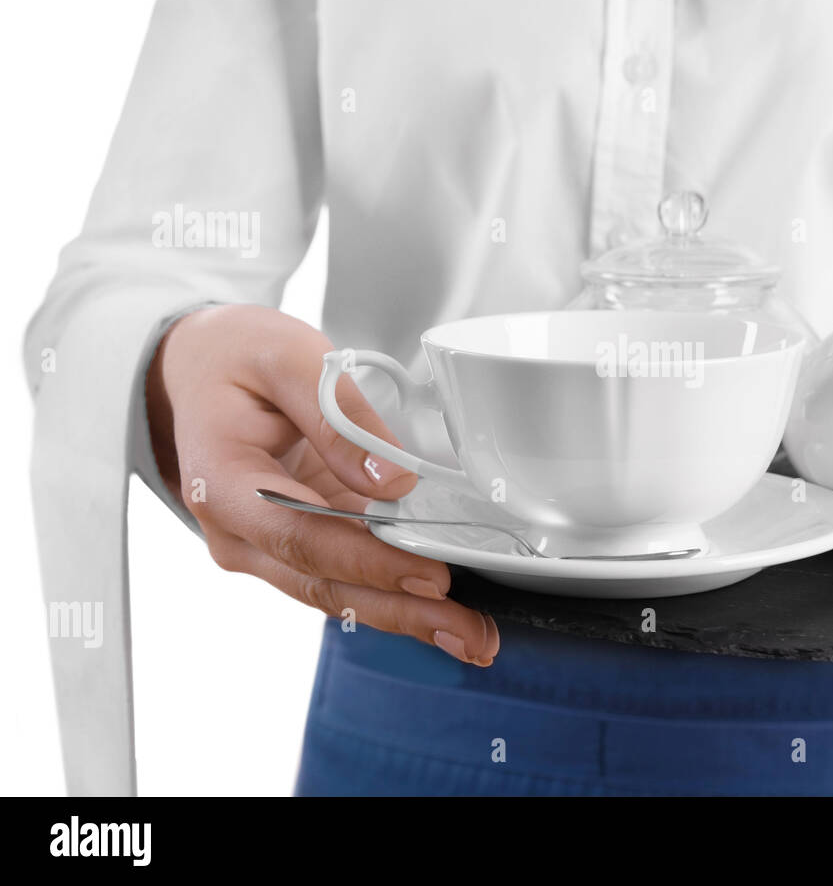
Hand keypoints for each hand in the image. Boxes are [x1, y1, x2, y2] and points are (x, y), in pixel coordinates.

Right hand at [145, 304, 498, 664]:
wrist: (200, 370)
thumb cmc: (237, 358)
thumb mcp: (287, 356)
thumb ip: (338, 415)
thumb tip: (393, 483)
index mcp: (223, 481)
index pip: (299, 537)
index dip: (368, 563)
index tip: (430, 576)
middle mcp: (238, 530)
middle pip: (323, 585)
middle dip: (401, 612)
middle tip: (469, 633)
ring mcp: (265, 546)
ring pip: (337, 595)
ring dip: (405, 618)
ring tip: (472, 637)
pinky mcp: (297, 545)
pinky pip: (344, 580)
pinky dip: (394, 597)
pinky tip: (443, 615)